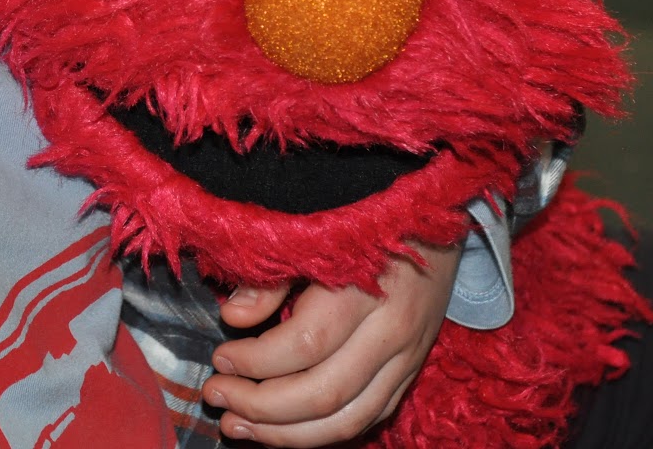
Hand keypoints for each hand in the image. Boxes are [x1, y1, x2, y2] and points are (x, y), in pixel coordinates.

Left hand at [202, 241, 460, 446]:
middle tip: (218, 398)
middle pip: (324, 393)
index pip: (304, 344)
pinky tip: (284, 429)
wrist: (434, 225)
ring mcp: (406, 358)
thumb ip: (272, 278)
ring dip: (287, 434)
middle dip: (262, 407)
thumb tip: (232, 316)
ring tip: (239, 426)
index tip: (220, 359)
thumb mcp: (313, 236)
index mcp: (363, 289)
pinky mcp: (411, 373)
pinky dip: (323, 433)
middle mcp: (390, 331)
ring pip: (348, 420)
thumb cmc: (361, 226)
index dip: (254, 360)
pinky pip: (368, 418)